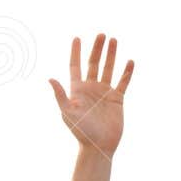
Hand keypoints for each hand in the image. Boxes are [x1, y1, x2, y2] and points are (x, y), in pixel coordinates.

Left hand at [49, 34, 133, 157]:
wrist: (99, 146)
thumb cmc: (81, 131)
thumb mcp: (68, 112)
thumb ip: (60, 95)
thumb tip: (50, 79)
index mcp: (78, 89)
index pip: (75, 66)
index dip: (75, 52)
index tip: (77, 38)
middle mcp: (91, 88)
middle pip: (93, 63)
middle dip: (97, 48)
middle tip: (102, 34)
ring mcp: (104, 93)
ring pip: (108, 69)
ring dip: (111, 55)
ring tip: (114, 40)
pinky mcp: (117, 99)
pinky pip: (123, 82)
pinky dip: (127, 72)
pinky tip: (130, 61)